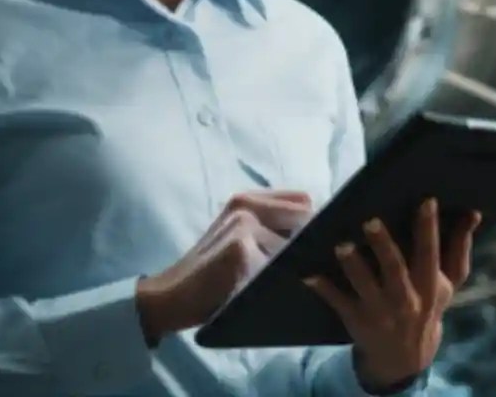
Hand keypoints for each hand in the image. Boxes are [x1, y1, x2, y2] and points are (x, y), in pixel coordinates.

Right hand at [135, 190, 313, 343]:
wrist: (170, 296)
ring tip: (277, 281)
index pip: (303, 201)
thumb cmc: (213, 273)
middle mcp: (245, 205)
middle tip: (304, 266)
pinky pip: (278, 267)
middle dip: (310, 243)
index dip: (314, 222)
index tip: (318, 244)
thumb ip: (273, 226)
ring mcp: (242, 224)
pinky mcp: (240, 249)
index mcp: (247, 199)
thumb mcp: (240, 237)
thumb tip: (324, 229)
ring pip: (295, 246)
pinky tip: (267, 292)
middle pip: (305, 219)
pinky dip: (279, 282)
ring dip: (295, 265)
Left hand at [304, 198, 481, 391]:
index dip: (429, 228)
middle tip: (370, 221)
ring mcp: (380, 311)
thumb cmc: (427, 305)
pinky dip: (324, 288)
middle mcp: (406, 299)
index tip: (425, 200)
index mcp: (431, 285)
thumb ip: (460, 247)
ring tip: (341, 245)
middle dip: (383, 246)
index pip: (431, 253)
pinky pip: (338, 302)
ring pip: (365, 286)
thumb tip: (473, 213)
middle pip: (395, 270)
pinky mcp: (356, 320)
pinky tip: (309, 273)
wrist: (406, 355)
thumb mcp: (450, 282)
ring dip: (353, 266)